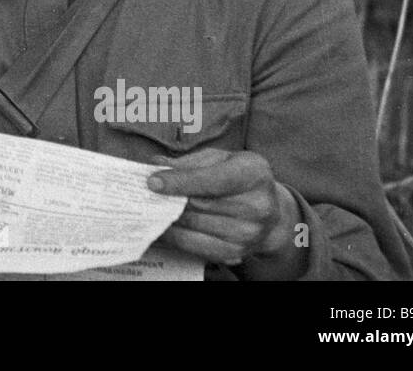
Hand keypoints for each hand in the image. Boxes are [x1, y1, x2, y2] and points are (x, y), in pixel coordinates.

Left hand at [147, 148, 306, 277]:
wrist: (268, 209)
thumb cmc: (236, 176)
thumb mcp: (219, 159)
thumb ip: (189, 162)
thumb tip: (156, 164)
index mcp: (254, 173)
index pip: (213, 180)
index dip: (181, 181)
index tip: (153, 182)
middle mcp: (258, 205)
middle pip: (199, 204)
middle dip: (169, 199)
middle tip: (144, 194)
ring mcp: (249, 233)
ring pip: (194, 225)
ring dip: (168, 217)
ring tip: (150, 208)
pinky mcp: (237, 252)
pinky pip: (196, 246)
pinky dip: (174, 236)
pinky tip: (162, 226)